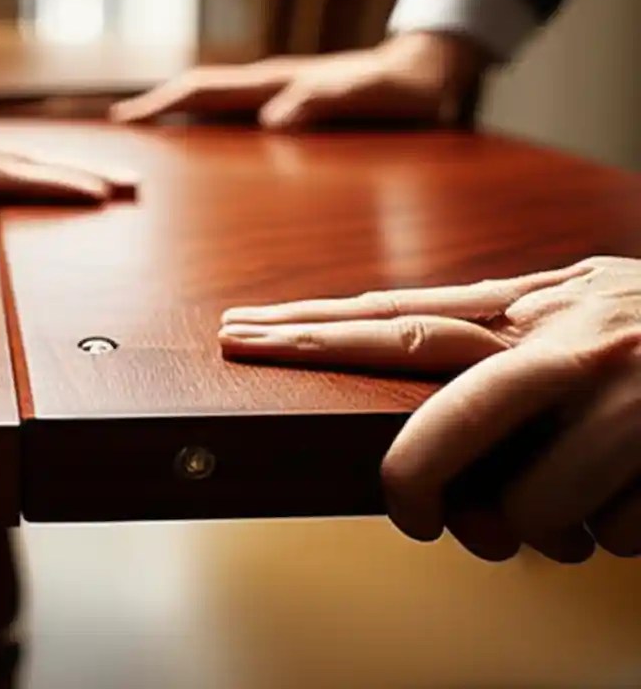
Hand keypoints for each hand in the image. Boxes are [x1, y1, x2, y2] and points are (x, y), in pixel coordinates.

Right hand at [110, 32, 487, 127]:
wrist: (428, 75)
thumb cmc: (403, 92)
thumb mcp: (372, 98)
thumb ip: (327, 102)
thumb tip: (274, 122)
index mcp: (278, 83)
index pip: (208, 89)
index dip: (164, 102)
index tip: (126, 118)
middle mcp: (271, 85)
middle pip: (201, 92)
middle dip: (157, 107)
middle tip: (119, 127)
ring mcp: (279, 95)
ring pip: (215, 102)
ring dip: (178, 115)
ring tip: (147, 137)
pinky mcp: (290, 107)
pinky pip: (236, 114)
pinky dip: (207, 124)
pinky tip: (203, 145)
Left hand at [219, 256, 640, 562]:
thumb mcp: (583, 301)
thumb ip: (497, 324)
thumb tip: (391, 334)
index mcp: (542, 308)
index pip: (400, 322)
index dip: (312, 332)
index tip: (239, 336)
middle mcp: (575, 349)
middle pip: (443, 427)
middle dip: (413, 484)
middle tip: (423, 516)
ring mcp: (631, 409)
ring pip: (534, 514)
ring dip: (547, 529)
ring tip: (585, 497)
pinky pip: (616, 539)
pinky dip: (623, 536)